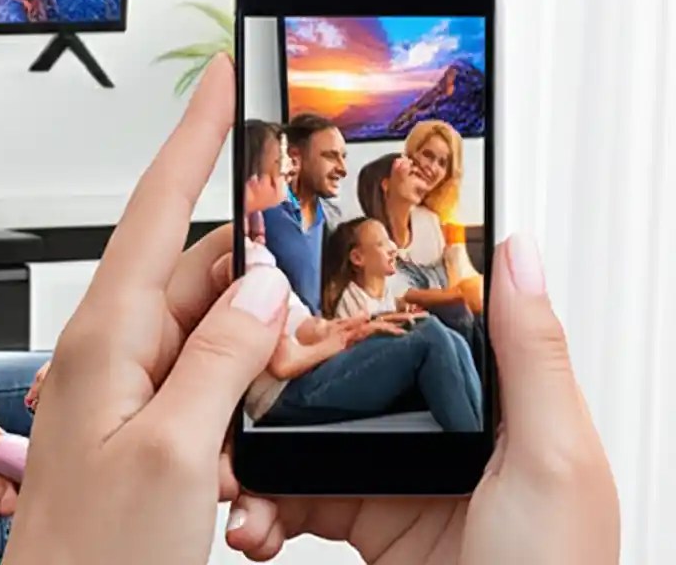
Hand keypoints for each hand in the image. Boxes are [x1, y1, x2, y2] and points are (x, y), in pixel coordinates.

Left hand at [5, 55, 288, 563]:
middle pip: (197, 266)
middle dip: (260, 251)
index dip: (192, 137)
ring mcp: (131, 389)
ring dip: (259, 322)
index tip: (216, 78)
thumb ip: (223, 361)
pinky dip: (245, 369)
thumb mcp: (175, 453)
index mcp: (106, 338)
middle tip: (321, 240)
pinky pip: (204, 371)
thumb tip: (265, 290)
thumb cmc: (93, 557)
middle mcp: (114, 352)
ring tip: (310, 332)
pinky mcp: (148, 424)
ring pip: (209, 321)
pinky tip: (274, 387)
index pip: (157, 209)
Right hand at [224, 235, 619, 563]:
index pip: (401, 333)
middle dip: (274, 393)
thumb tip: (519, 255)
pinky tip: (253, 524)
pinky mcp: (362, 526)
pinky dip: (264, 511)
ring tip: (234, 483)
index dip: (338, 318)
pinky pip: (296, 502)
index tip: (277, 304)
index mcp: (483, 402)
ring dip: (258, 459)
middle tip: (230, 401)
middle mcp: (433, 433)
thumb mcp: (553, 460)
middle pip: (335, 386)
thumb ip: (530, 357)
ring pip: (303, 444)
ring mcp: (391, 480)